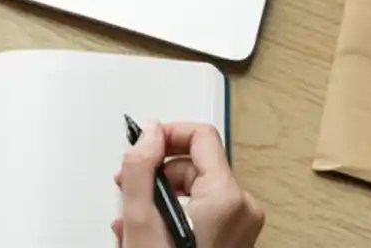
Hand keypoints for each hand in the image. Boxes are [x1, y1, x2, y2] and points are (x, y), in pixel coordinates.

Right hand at [112, 122, 263, 247]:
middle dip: (159, 170)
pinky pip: (204, 208)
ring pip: (197, 186)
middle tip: (128, 183)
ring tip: (133, 213)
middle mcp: (243, 208)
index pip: (202, 137)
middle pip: (197, 162)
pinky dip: (175, 209)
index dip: (168, 134)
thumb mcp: (141, 222)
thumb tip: (149, 133)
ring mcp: (242, 224)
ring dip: (162, 192)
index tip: (143, 143)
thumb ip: (141, 169)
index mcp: (226, 197)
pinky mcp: (235, 237)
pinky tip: (149, 226)